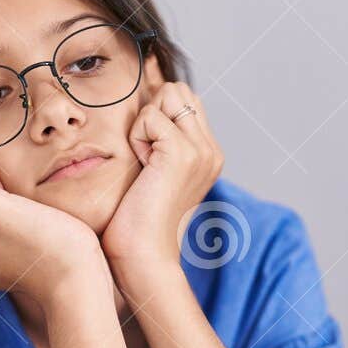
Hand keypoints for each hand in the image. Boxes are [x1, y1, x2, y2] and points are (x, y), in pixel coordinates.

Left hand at [100, 82, 223, 284]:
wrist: (144, 257)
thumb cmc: (137, 222)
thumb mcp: (154, 175)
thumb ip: (160, 142)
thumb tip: (148, 104)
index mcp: (208, 154)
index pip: (185, 99)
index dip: (157, 112)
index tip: (147, 153)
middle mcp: (211, 149)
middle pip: (177, 90)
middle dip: (152, 113)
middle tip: (145, 158)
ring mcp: (200, 150)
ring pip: (166, 97)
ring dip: (144, 124)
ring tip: (144, 163)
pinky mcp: (182, 152)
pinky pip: (149, 116)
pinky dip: (136, 138)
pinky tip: (142, 169)